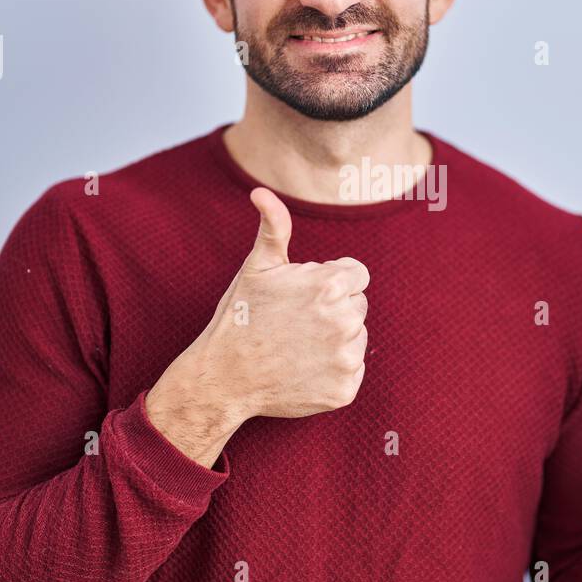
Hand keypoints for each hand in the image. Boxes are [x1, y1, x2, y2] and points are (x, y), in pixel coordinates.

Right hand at [146, 187, 370, 465]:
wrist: (223, 378)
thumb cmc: (241, 316)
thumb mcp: (257, 267)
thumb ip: (274, 226)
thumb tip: (261, 192)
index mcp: (330, 284)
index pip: (357, 275)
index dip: (330, 282)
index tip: (303, 296)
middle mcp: (345, 320)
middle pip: (358, 305)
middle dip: (333, 309)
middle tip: (295, 322)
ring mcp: (346, 358)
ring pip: (357, 337)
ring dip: (335, 339)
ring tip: (297, 345)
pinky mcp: (345, 389)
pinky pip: (352, 370)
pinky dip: (333, 371)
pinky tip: (303, 368)